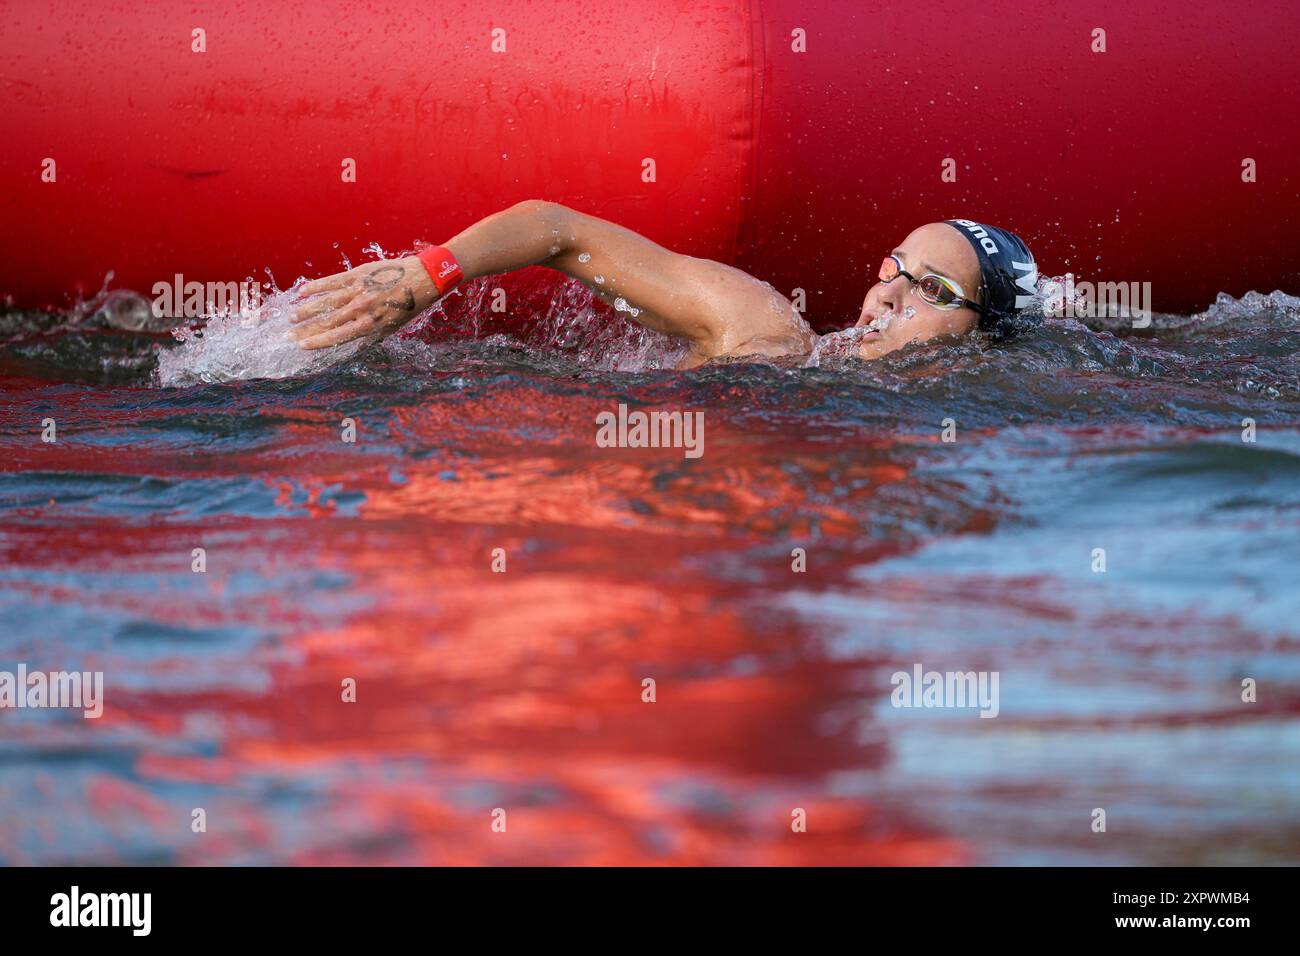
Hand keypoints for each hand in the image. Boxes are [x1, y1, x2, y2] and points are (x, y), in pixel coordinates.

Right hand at [290, 257, 436, 348]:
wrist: (423, 278)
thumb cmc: (408, 306)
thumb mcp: (391, 328)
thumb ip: (369, 336)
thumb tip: (349, 346)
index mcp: (370, 324)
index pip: (337, 336)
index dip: (317, 342)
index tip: (302, 345)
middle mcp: (361, 308)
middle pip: (327, 321)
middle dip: (306, 329)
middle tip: (289, 334)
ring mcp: (358, 290)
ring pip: (325, 302)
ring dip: (306, 310)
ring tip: (291, 316)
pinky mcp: (357, 274)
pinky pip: (331, 281)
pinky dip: (316, 287)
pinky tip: (302, 293)